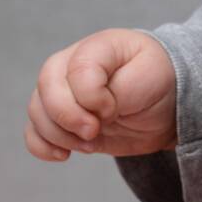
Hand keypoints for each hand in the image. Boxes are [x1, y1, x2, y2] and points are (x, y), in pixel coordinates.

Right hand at [25, 29, 177, 161]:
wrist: (167, 105)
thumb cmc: (160, 81)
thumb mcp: (150, 76)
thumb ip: (117, 89)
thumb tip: (88, 110)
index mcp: (98, 47)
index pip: (77, 68)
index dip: (91, 97)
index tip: (114, 109)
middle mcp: (73, 64)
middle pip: (46, 85)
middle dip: (67, 117)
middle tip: (94, 132)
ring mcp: (64, 91)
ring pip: (37, 110)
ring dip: (59, 134)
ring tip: (90, 142)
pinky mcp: (62, 118)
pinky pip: (34, 130)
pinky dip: (42, 146)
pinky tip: (64, 154)